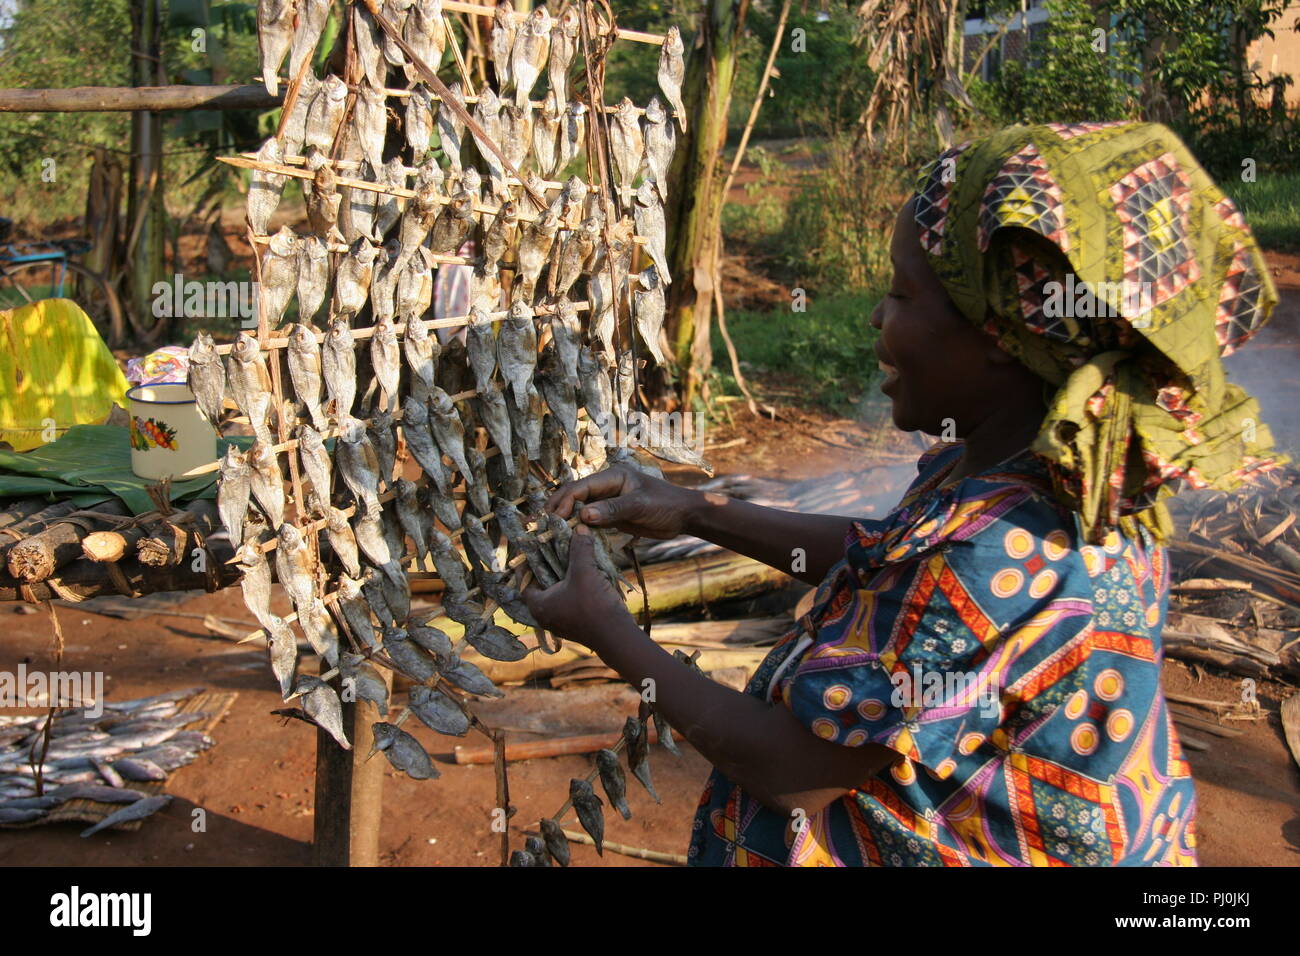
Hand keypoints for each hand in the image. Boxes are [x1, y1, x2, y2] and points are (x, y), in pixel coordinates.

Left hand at [522, 526, 632, 650]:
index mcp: (538, 605)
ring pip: (556, 593)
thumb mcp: (585, 572)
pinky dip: (573, 588)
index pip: (524, 581)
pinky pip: (569, 601)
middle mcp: (546, 615)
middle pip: (541, 585)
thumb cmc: (594, 606)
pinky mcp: (576, 624)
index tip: (533, 548)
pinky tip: (585, 575)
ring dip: (562, 577)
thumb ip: (580, 548)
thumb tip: (580, 527)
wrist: (617, 637)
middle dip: (548, 567)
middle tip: (554, 549)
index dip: (527, 563)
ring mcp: (561, 621)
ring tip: (570, 559)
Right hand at [545, 464, 698, 539]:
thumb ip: (612, 510)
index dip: (565, 502)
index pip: (581, 487)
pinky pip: (590, 521)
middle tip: (540, 525)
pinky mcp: (611, 516)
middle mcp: (606, 486)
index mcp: (612, 476)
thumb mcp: (639, 506)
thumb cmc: (665, 504)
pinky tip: (566, 538)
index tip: (554, 519)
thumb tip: (583, 516)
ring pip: (579, 509)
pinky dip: (577, 528)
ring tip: (546, 532)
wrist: (684, 516)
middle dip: (558, 509)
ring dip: (565, 519)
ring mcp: (608, 502)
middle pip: (575, 496)